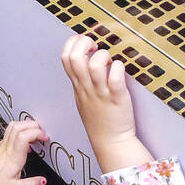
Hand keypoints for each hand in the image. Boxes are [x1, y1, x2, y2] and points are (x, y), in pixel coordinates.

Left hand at [0, 119, 48, 184]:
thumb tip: (43, 181)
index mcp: (13, 157)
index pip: (25, 135)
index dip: (37, 132)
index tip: (44, 137)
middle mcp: (6, 147)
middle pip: (20, 126)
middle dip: (34, 125)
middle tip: (42, 133)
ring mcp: (1, 144)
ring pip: (13, 126)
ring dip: (26, 125)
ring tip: (35, 134)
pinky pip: (10, 132)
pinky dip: (20, 131)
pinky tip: (24, 143)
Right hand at [61, 34, 151, 172]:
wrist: (111, 141)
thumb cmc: (99, 118)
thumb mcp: (82, 96)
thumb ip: (81, 78)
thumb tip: (85, 57)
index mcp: (77, 85)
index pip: (65, 57)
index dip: (73, 43)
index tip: (86, 44)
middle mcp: (86, 87)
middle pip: (76, 57)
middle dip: (85, 43)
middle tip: (96, 47)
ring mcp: (101, 93)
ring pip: (95, 65)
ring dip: (103, 56)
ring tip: (109, 61)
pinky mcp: (117, 98)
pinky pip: (115, 77)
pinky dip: (118, 68)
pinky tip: (119, 70)